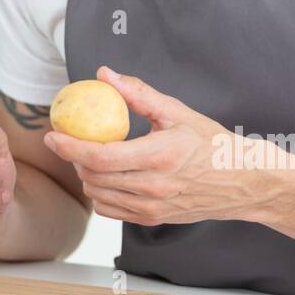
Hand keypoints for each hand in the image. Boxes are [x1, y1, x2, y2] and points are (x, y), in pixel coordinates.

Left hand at [43, 67, 274, 225]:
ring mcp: (152, 207)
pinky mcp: (152, 219)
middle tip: (70, 140)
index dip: (69, 147)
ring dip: (86, 175)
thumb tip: (104, 74)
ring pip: (98, 195)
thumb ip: (137, 93)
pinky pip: (111, 209)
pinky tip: (107, 175)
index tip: (52, 134)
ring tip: (91, 155)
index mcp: (158, 156)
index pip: (99, 156)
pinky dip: (101, 192)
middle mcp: (153, 187)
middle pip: (93, 177)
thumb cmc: (212, 143)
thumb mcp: (177, 112)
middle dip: (74, 158)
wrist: (242, 182)